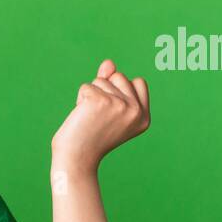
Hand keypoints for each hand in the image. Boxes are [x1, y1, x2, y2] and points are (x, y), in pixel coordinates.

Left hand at [50, 58, 150, 173]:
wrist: (76, 158)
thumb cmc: (91, 136)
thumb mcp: (108, 110)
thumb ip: (111, 84)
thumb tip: (108, 62)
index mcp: (144, 117)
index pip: (138, 82)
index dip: (120, 91)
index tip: (111, 114)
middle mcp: (136, 111)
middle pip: (120, 76)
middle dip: (104, 91)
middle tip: (98, 117)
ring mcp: (120, 105)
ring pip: (101, 80)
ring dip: (90, 96)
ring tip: (90, 118)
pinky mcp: (100, 101)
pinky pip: (86, 87)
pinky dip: (80, 100)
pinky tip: (82, 118)